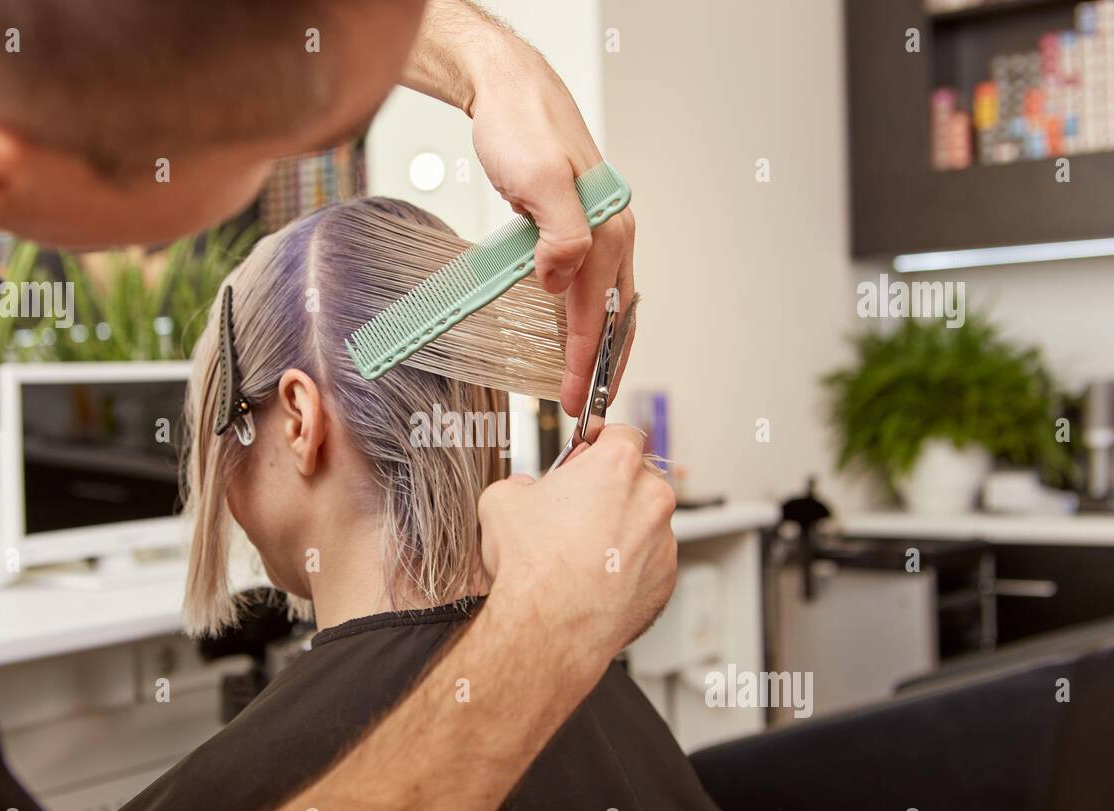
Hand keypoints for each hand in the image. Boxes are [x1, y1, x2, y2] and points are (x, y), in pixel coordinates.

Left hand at [400, 1, 636, 415]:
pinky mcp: (574, 221)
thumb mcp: (539, 181)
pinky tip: (567, 327)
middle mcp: (611, 230)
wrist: (508, 88)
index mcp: (609, 228)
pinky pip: (586, 280)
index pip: (598, 313)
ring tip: (585, 379)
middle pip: (617, 315)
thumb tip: (560, 284)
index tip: (577, 401)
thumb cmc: (522, 128)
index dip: (587, 362)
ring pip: (605, 300)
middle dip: (605, 364)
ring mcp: (596, 226)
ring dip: (596, 342)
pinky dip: (581, 312)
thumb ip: (560, 236)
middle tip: (589, 406)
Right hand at [478, 425, 676, 673]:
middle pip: (636, 479)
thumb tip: (522, 490)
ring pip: (643, 523)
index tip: (586, 459)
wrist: (549, 626)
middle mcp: (651, 498)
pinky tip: (594, 579)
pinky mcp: (666, 578)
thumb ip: (520, 484)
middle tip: (575, 512)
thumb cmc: (533, 565)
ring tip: (580, 554)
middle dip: (609, 490)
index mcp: (618, 465)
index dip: (600, 446)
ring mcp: (663, 540)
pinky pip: (648, 561)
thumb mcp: (501, 502)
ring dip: (619, 530)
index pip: (622, 434)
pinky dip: (627, 566)